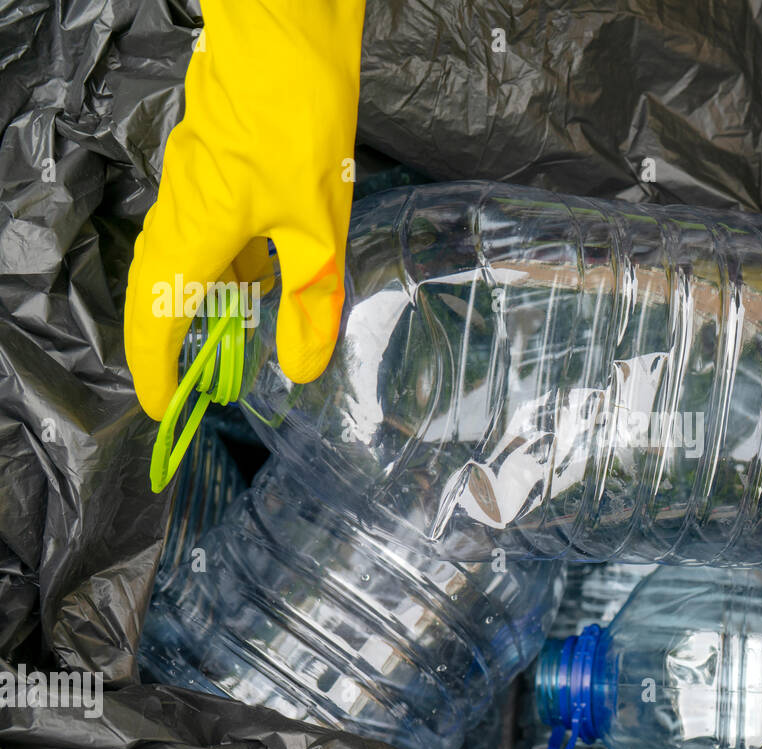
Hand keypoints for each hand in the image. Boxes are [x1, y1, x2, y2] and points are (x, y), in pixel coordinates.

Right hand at [124, 0, 365, 420]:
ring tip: (239, 344)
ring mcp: (193, 188)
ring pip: (188, 262)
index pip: (155, 316)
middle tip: (195, 387)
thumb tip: (302, 369)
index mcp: (193, 234)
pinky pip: (210, 234)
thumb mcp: (319, 229)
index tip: (162, 409)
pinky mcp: (214, 170)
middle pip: (160, 293)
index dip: (154, 368)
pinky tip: (267, 278)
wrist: (287, 39)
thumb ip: (310, 301)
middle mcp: (180, 214)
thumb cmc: (299, 129)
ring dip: (209, 305)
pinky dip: (231, 268)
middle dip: (175, 344)